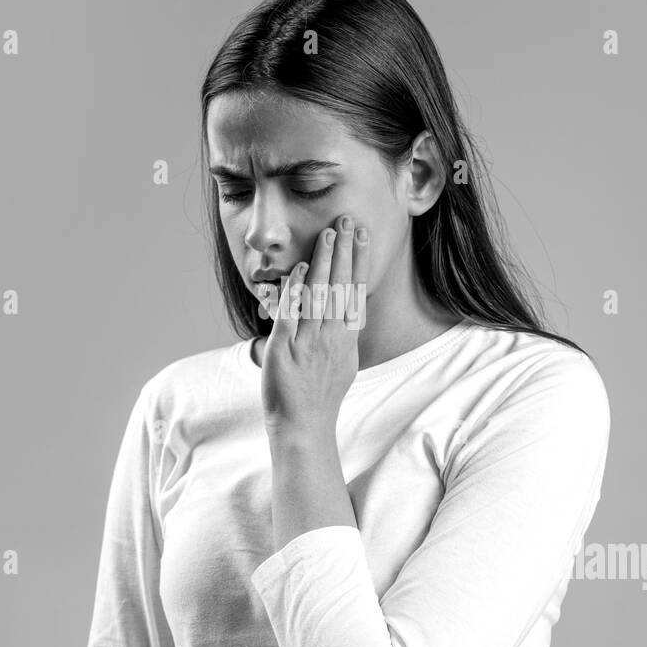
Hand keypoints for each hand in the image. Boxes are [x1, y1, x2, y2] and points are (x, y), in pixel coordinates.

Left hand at [260, 214, 368, 435]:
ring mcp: (308, 342)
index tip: (362, 235)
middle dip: (345, 250)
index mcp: (346, 338)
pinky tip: (298, 270)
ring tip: (329, 233)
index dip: (359, 260)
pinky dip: (294, 291)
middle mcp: (331, 336)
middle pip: (340, 285)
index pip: (355, 290)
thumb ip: (344, 333)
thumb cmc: (321, 397)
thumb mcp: (344, 362)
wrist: (304, 427)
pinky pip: (291, 315)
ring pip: (319, 294)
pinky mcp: (284, 350)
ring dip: (324, 261)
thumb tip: (349, 311)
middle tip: (347, 220)